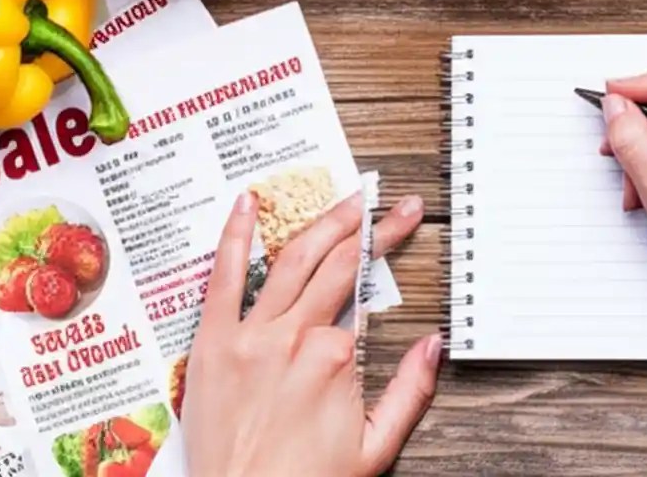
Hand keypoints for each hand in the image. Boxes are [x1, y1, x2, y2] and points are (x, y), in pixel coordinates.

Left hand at [183, 191, 440, 476]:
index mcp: (335, 357)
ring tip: (344, 198)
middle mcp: (294, 337)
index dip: (388, 246)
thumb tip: (434, 346)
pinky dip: (234, 237)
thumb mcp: (376, 447)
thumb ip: (410, 391)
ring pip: (291, 260)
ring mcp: (250, 336)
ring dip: (321, 221)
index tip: (406, 218)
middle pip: (337, 263)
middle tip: (387, 202)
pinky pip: (222, 279)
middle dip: (368, 223)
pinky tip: (247, 205)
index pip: (365, 292)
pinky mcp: (211, 344)